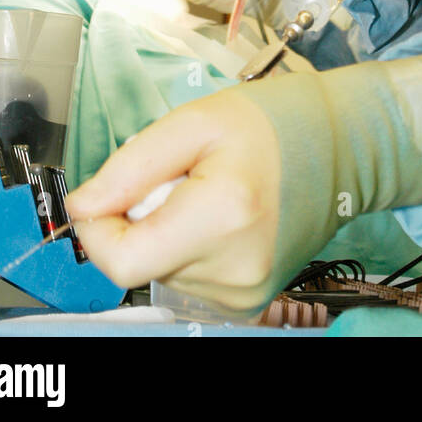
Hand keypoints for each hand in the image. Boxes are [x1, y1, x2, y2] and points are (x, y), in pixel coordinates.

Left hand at [67, 89, 282, 312]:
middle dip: (141, 219)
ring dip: (168, 232)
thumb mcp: (194, 121)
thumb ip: (130, 166)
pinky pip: (189, 277)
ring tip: (208, 193)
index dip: (98, 228)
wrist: (340, 145)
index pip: (121, 261)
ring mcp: (246, 292)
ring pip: (163, 270)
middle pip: (142, 263)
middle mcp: (235, 269)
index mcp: (221, 217)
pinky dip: (190, 246)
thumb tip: (81, 207)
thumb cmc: (271, 123)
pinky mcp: (251, 300)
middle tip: (180, 178)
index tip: (109, 194)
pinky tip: (220, 216)